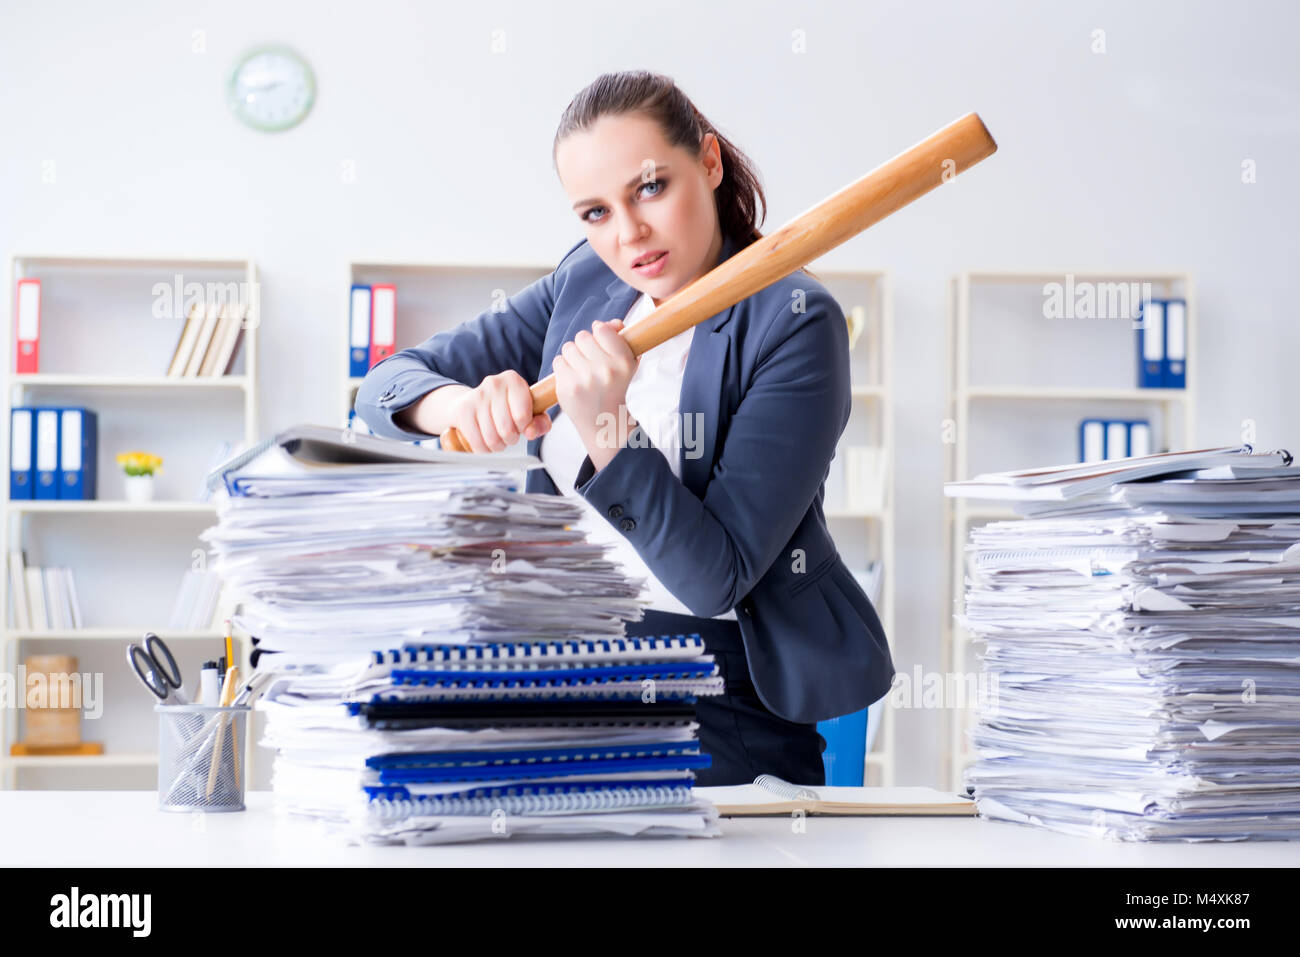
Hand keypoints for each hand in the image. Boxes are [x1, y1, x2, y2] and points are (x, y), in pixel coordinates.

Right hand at [446, 370, 551, 452]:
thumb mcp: (529, 412)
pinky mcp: (463, 410)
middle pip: (507, 429)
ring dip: (498, 445)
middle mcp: (494, 383)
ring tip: (498, 438)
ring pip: (491, 438)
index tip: (521, 425)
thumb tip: (531, 432)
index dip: (524, 428)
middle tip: (509, 435)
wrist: (470, 403)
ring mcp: (476, 396)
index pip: (522, 416)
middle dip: (511, 439)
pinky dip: (484, 449)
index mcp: (514, 380)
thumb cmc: (505, 408)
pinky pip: (477, 442)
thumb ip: (540, 422)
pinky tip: (485, 442)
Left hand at [552, 319, 638, 460]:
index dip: (599, 333)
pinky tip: (573, 379)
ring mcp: (584, 379)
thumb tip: (611, 323)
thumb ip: (621, 340)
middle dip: (584, 346)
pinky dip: (563, 368)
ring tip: (582, 371)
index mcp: (623, 362)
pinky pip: (558, 362)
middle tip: (590, 360)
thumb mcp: (627, 365)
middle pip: (582, 336)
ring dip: (573, 356)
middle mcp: (605, 370)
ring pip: (568, 348)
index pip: (602, 329)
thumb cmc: (616, 390)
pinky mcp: (567, 388)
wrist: (605, 424)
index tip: (601, 344)